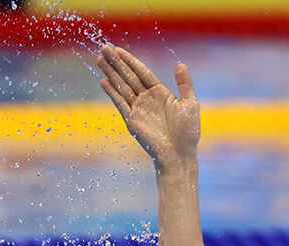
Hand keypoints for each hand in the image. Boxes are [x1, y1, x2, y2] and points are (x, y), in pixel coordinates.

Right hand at [96, 45, 199, 172]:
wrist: (179, 154)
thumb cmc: (188, 132)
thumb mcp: (190, 104)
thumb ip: (184, 84)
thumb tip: (180, 64)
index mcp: (160, 93)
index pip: (142, 72)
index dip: (130, 61)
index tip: (118, 49)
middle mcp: (147, 99)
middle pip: (128, 76)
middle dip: (116, 62)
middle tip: (103, 48)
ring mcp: (138, 109)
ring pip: (122, 86)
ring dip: (110, 73)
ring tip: (99, 59)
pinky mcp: (132, 120)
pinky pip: (120, 103)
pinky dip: (112, 92)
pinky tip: (103, 81)